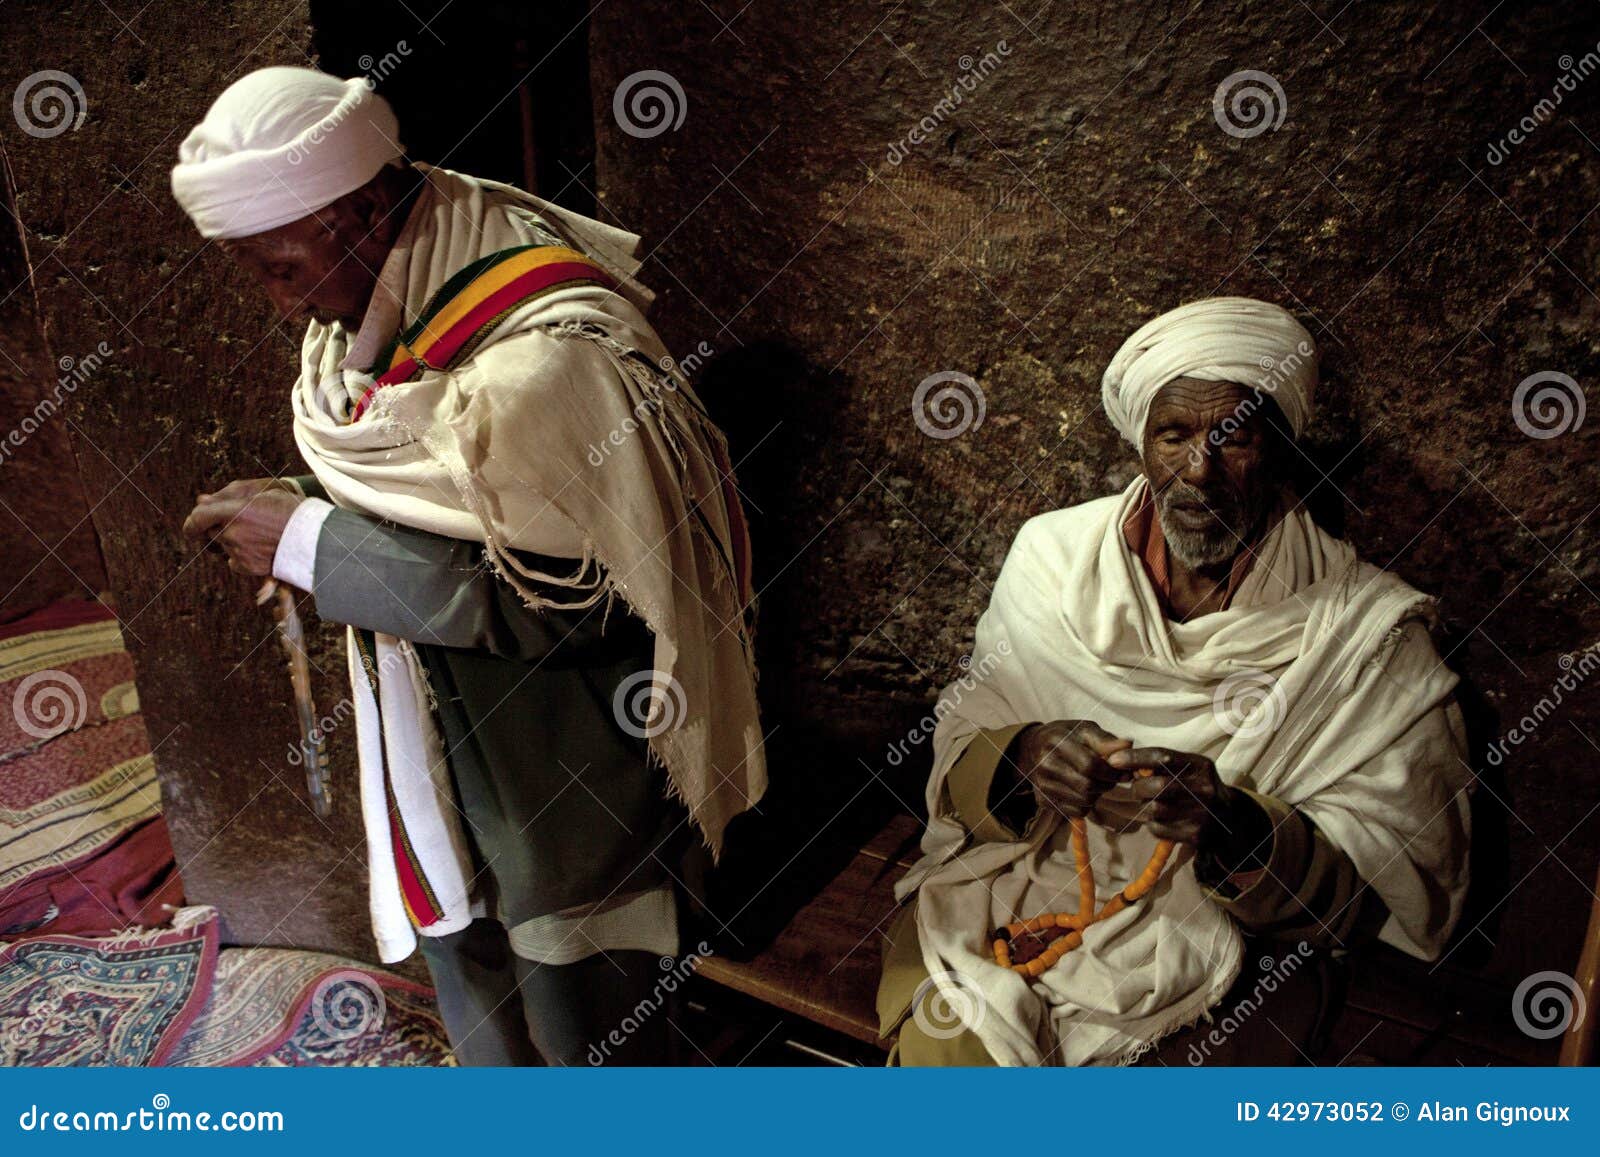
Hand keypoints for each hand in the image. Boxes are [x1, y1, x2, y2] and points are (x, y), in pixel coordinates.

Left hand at [182, 479, 303, 576]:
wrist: (314, 537)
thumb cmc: (291, 510)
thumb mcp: (262, 493)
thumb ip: (228, 497)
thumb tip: (201, 500)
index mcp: (234, 511)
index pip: (198, 517)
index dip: (192, 521)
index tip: (193, 524)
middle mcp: (232, 532)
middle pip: (211, 531)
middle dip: (219, 527)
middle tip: (244, 524)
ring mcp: (238, 551)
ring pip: (224, 546)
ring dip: (233, 541)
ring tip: (260, 535)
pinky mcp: (247, 566)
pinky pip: (233, 562)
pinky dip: (240, 556)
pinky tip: (259, 549)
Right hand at [1013, 719, 1132, 821]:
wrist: (1033, 748)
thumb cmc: (1065, 736)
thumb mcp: (1084, 730)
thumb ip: (1106, 740)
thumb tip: (1128, 746)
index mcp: (1056, 742)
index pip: (1090, 764)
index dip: (1111, 771)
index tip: (1122, 771)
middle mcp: (1045, 764)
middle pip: (1087, 786)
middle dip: (1107, 784)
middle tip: (1112, 777)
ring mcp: (1042, 785)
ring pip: (1084, 801)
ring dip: (1098, 794)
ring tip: (1096, 781)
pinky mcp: (1042, 801)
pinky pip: (1076, 812)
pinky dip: (1087, 804)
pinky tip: (1083, 790)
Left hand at [1105, 745, 1240, 846]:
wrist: (1229, 819)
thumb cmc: (1198, 787)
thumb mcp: (1189, 768)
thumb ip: (1162, 764)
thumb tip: (1122, 760)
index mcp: (1201, 766)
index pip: (1163, 757)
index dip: (1135, 758)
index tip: (1113, 761)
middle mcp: (1204, 788)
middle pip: (1156, 785)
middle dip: (1138, 787)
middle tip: (1137, 788)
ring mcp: (1201, 813)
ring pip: (1154, 809)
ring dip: (1145, 806)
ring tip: (1153, 803)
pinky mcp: (1195, 834)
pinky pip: (1158, 829)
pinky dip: (1153, 824)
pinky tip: (1164, 820)